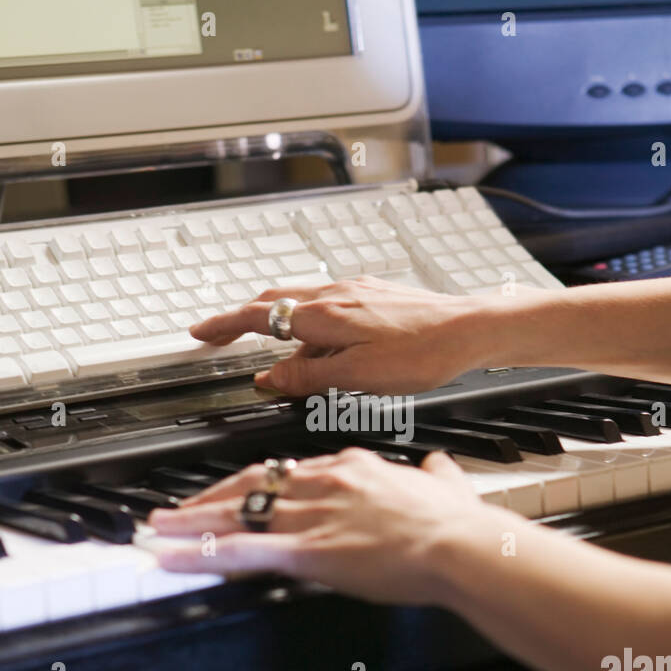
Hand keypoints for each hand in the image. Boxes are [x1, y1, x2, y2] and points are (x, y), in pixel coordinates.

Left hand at [147, 449, 500, 605]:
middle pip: (252, 484)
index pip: (293, 469)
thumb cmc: (457, 524)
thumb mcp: (447, 487)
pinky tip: (173, 559)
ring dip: (191, 522)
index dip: (261, 482)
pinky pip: (240, 552)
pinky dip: (200, 556)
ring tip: (157, 529)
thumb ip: (437, 476)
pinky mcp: (306, 551)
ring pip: (237, 513)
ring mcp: (311, 516)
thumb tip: (439, 468)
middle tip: (181, 506)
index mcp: (353, 468)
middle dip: (211, 496)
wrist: (459, 545)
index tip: (242, 490)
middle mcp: (324, 484)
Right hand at [191, 276, 542, 395]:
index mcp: (324, 315)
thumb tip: (269, 379)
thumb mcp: (356, 377)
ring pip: (302, 303)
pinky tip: (323, 342)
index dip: (224, 325)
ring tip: (274, 351)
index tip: (199, 333)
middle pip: (274, 302)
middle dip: (242, 319)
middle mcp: (336, 295)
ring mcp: (356, 290)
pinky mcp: (375, 294)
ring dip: (279, 324)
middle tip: (220, 336)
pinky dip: (309, 322)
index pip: (258, 317)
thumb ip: (308, 377)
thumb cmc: (422, 353)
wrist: (470, 330)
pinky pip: (328, 306)